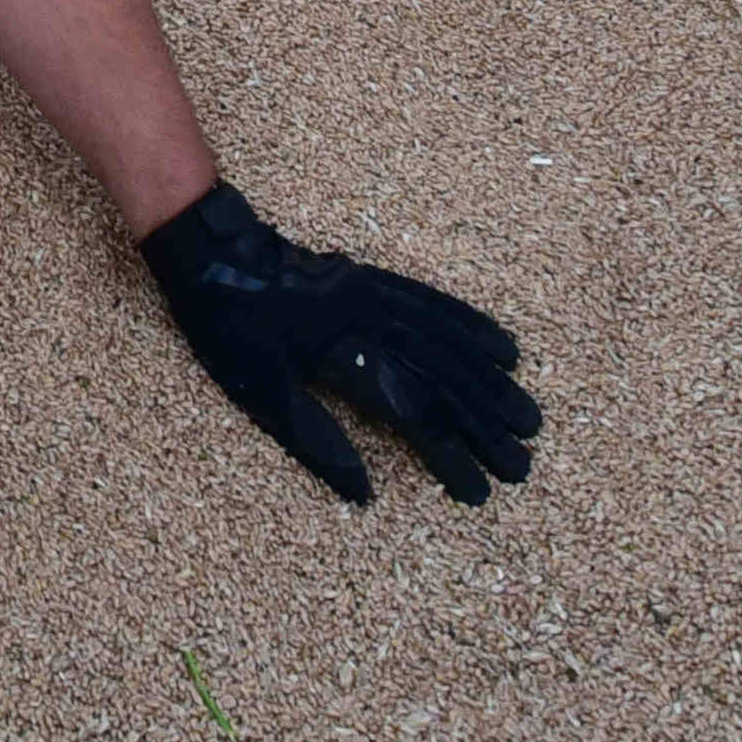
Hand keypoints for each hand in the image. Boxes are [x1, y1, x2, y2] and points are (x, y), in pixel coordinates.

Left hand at [139, 182, 541, 506]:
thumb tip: (364, 492)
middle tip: (521, 466)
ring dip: (492, 383)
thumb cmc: (227, 326)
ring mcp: (378, 297)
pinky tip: (503, 347)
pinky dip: (472, 326)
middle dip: (486, 428)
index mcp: (345, 355)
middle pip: (444, 381)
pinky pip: (434, 303)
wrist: (213, 249)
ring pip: (450, 343)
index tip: (478, 491)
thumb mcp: (257, 391)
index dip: (449, 456)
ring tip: (528, 417)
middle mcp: (372, 323)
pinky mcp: (375, 280)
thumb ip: (315, 441)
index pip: (413, 415)